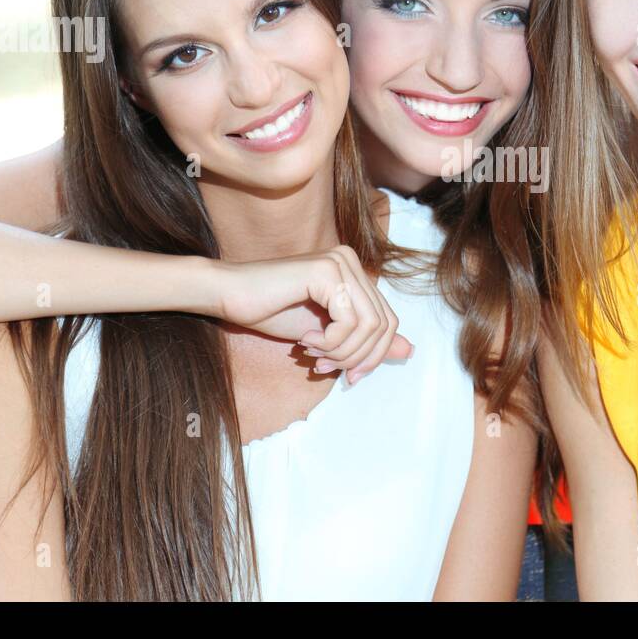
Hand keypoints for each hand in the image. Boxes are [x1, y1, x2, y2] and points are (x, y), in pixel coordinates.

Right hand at [211, 245, 412, 383]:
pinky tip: (305, 341)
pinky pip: (349, 321)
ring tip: (314, 355)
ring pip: (369, 326)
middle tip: (325, 367)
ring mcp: (340, 262)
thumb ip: (366, 341)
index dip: (374, 356)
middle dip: (358, 357)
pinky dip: (331, 342)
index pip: (387, 321)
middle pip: (384, 325)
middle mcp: (351, 261)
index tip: (349, 376)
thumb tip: (410, 351)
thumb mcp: (326, 335)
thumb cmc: (270, 311)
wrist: (228, 295)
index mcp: (354, 272)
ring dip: (342, 352)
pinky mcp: (327, 271)